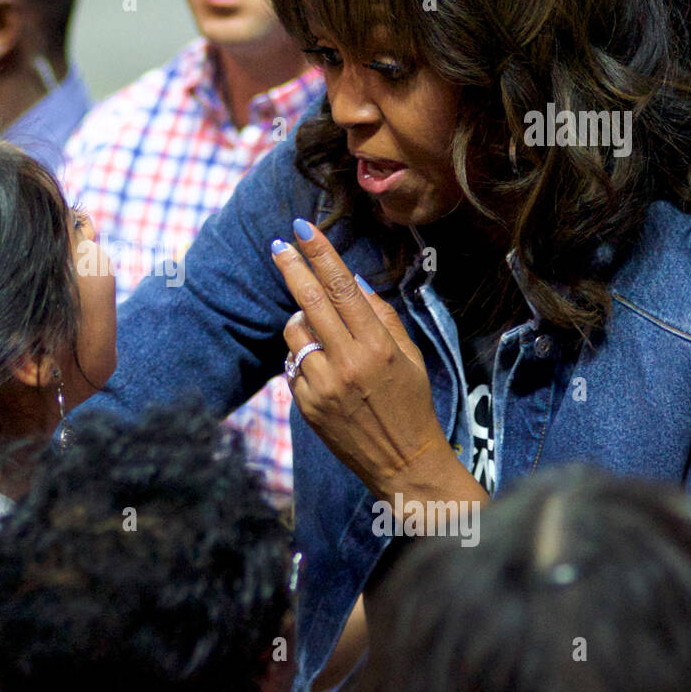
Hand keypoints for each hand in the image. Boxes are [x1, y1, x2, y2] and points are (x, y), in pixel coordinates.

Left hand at [271, 219, 480, 504]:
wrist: (403, 462)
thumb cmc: (413, 403)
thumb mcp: (410, 355)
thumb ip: (381, 316)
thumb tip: (351, 279)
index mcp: (377, 346)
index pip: (341, 287)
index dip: (320, 254)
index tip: (302, 228)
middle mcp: (347, 362)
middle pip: (309, 300)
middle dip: (291, 267)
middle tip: (277, 245)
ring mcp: (322, 385)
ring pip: (295, 332)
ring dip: (303, 322)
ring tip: (324, 335)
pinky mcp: (306, 405)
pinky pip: (294, 364)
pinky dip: (305, 357)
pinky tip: (326, 370)